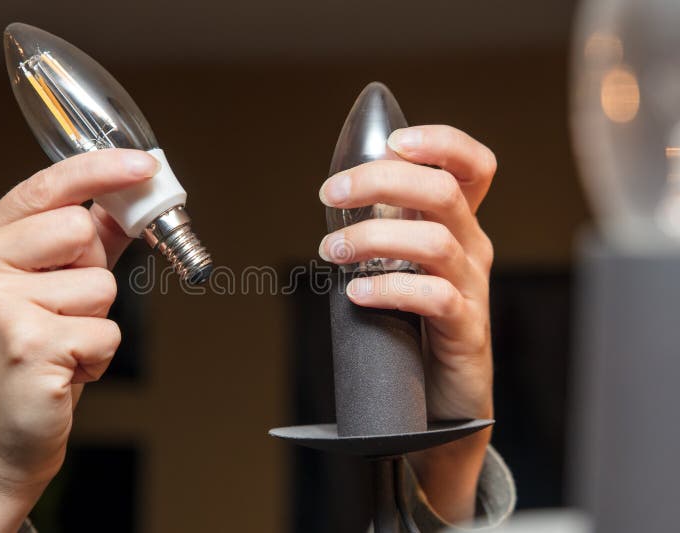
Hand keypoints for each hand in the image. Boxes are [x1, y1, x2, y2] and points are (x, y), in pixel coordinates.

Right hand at [0, 149, 158, 532]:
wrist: (2, 434)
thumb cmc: (30, 354)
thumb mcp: (50, 285)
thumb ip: (86, 238)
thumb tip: (130, 197)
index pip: (46, 186)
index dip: (100, 170)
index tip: (144, 164)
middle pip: (81, 232)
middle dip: (91, 274)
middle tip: (63, 310)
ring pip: (100, 284)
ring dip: (96, 320)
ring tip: (61, 343)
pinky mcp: (27, 345)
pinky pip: (107, 331)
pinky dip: (100, 356)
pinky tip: (65, 369)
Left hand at [318, 125, 496, 522]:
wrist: (440, 403)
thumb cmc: (412, 328)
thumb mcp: (400, 267)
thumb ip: (383, 230)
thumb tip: (336, 196)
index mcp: (457, 226)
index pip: (472, 166)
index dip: (441, 142)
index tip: (393, 141)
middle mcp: (472, 249)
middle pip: (443, 191)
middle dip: (381, 181)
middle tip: (329, 194)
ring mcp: (472, 289)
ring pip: (434, 241)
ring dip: (373, 237)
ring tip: (331, 252)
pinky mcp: (465, 331)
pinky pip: (435, 298)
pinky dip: (390, 289)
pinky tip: (356, 295)